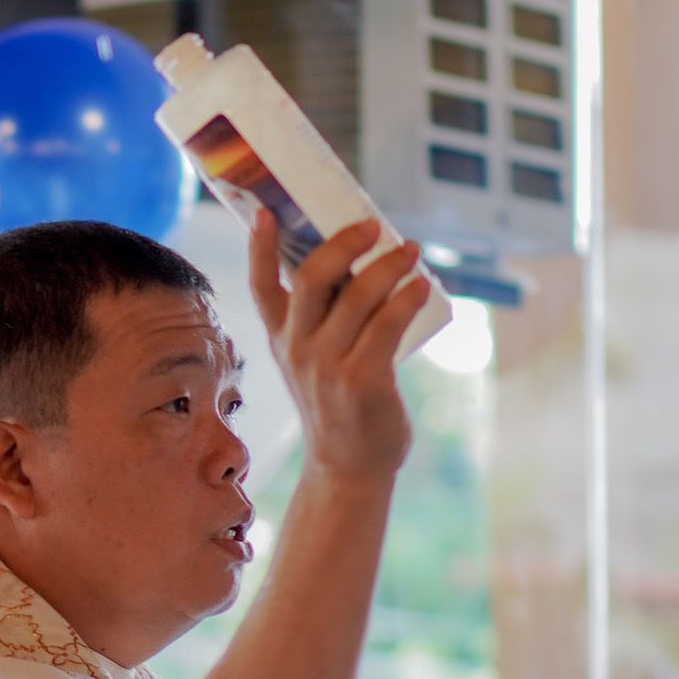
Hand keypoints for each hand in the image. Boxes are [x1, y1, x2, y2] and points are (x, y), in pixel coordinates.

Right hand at [245, 206, 424, 486]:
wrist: (349, 466)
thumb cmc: (340, 405)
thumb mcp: (315, 362)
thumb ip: (326, 321)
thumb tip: (365, 264)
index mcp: (281, 340)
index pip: (260, 287)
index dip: (258, 247)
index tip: (264, 212)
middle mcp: (298, 349)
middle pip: (311, 278)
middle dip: (343, 243)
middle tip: (373, 226)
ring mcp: (327, 367)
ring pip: (357, 297)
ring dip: (388, 266)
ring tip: (411, 252)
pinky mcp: (362, 382)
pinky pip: (387, 325)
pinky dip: (406, 297)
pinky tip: (420, 286)